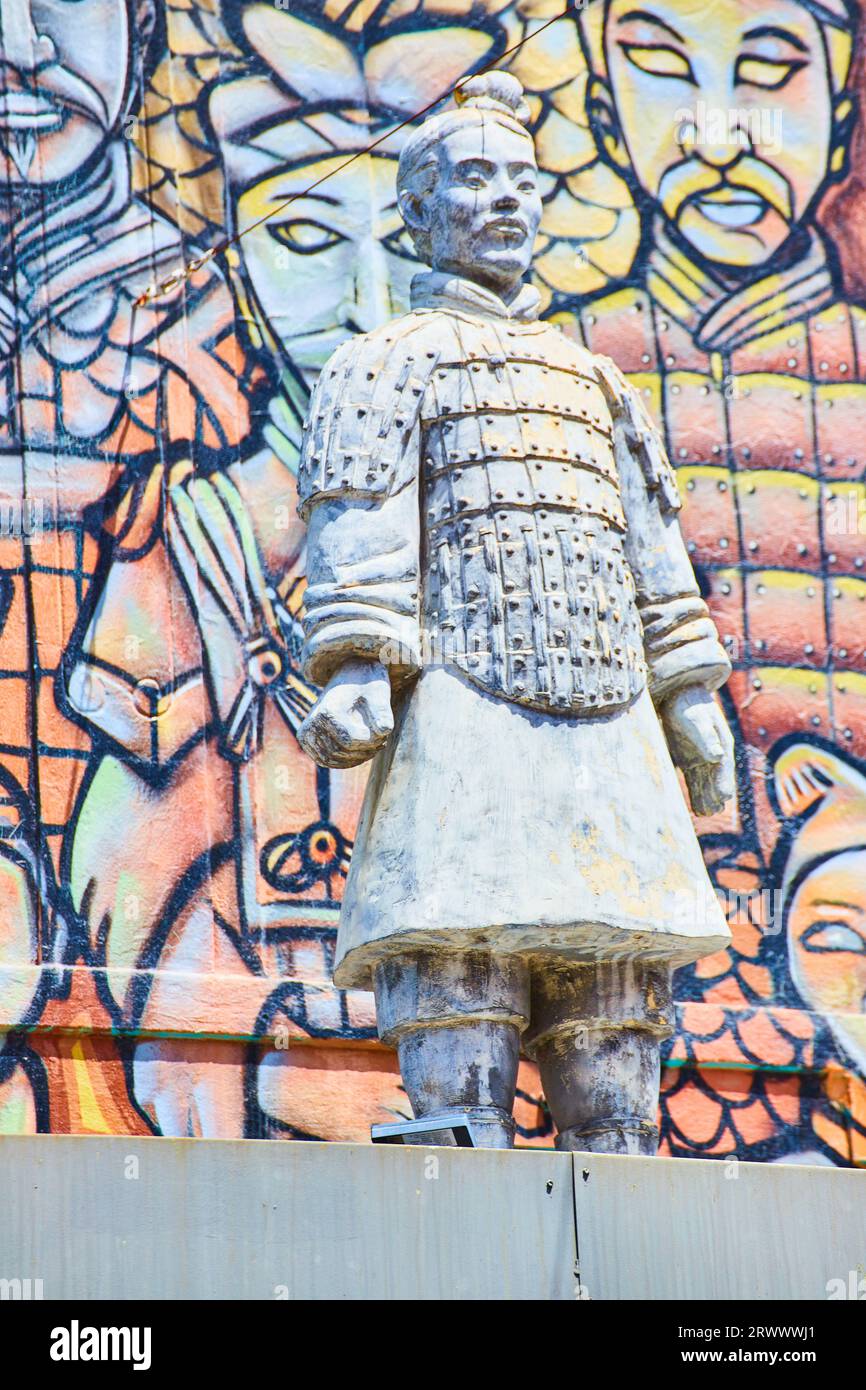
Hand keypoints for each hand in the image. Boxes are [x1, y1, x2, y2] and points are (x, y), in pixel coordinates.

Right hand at [298, 660, 393, 768]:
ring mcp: (306, 733)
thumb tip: (384, 730)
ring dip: (357, 757)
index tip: (384, 732)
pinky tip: (360, 749)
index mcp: (328, 710)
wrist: (348, 676)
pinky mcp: (306, 740)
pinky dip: (344, 760)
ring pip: (334, 760)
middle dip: (366, 750)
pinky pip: (326, 761)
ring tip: (372, 743)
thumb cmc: (367, 684)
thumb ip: (383, 711)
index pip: (351, 740)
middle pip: (343, 751)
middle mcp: (311, 722)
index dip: (372, 741)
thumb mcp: (379, 692)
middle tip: (381, 739)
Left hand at [662, 686, 734, 816]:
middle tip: (712, 812)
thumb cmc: (688, 705)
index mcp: (722, 741)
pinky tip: (697, 807)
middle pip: (716, 777)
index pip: (724, 765)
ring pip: (706, 781)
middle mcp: (715, 752)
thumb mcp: (697, 719)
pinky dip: (696, 793)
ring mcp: (702, 757)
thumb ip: (706, 738)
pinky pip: (695, 780)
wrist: (677, 695)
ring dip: (706, 797)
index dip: (724, 781)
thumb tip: (718, 756)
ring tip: (705, 814)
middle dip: (715, 794)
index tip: (724, 797)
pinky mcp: (689, 760)